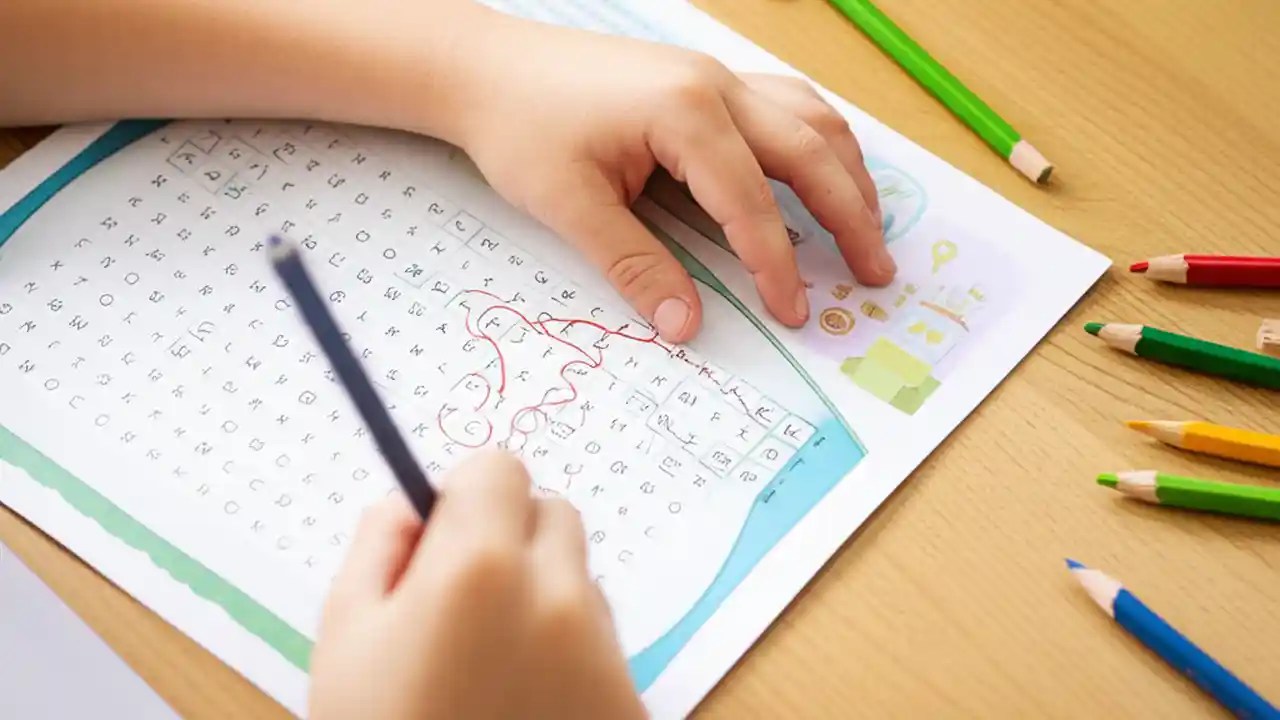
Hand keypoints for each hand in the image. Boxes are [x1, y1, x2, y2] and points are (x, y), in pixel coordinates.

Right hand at [309, 451, 644, 719]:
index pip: (499, 467)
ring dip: (542, 596)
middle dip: (508, 538)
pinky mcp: (630, 697)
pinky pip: (602, 641)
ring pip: (578, 579)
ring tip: (489, 668)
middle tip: (462, 602)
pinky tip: (526, 703)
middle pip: (550, 514)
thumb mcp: (344, 640)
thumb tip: (408, 504)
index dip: (463, 496)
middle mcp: (556, 595)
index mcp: (479, 567)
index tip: (442, 536)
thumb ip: (374, 548)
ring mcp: (603, 649)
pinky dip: (570, 653)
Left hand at [447, 14, 894, 342]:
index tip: (794, 313)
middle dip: (851, 216)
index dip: (777, 265)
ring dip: (846, 172)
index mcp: (685, 112)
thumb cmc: (519, 126)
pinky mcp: (705, 78)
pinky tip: (821, 172)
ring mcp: (715, 74)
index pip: (752, 203)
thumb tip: (684, 325)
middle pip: (811, 151)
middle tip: (876, 273)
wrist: (485, 67)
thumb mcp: (569, 205)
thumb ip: (635, 265)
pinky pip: (785, 104)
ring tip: (867, 225)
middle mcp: (715, 84)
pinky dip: (817, 142)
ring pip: (811, 118)